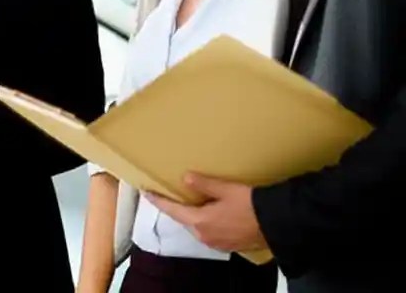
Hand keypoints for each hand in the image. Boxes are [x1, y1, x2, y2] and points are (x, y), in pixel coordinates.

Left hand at [144, 173, 266, 252]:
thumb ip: (204, 184)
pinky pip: (209, 232)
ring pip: (197, 227)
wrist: (277, 224)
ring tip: (190, 202)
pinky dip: (205, 222)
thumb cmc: (250, 204)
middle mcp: (204, 236)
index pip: (172, 210)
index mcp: (199, 222)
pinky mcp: (228, 246)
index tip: (146, 192)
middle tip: (169, 195)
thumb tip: (186, 177)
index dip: (158, 201)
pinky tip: (210, 213)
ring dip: (192, 215)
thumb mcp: (226, 189)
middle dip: (177, 208)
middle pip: (184, 220)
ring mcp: (216, 244)